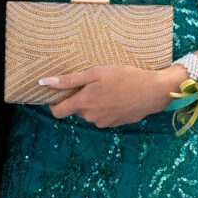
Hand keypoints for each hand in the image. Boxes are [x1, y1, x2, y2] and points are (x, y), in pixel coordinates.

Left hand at [42, 65, 174, 127]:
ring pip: (90, 112)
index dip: (54, 102)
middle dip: (80, 98)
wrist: (153, 91)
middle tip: (93, 83)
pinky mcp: (115, 124)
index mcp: (83, 104)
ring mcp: (103, 122)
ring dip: (94, 102)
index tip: (59, 93)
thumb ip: (69, 80)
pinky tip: (117, 96)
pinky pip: (103, 116)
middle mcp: (91, 117)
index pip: (57, 112)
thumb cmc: (124, 77)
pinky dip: (105, 107)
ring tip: (108, 88)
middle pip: (76, 109)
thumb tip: (44, 83)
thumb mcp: (95, 73)